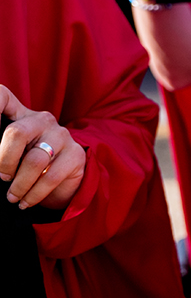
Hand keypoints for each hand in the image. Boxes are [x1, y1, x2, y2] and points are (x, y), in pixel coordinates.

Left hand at [0, 86, 85, 210]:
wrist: (61, 180)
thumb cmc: (24, 165)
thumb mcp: (7, 154)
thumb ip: (1, 151)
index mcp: (19, 113)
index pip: (3, 96)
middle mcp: (41, 120)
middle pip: (17, 133)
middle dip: (4, 162)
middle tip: (1, 178)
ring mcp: (61, 135)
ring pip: (35, 160)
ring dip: (19, 185)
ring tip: (12, 197)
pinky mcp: (76, 154)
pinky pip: (50, 177)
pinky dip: (34, 194)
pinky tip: (26, 201)